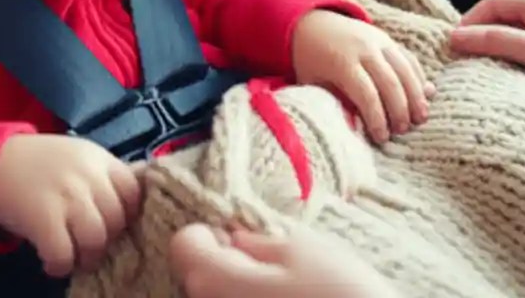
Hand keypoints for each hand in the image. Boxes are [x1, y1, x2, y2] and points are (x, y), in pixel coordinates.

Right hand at [0, 134, 141, 276]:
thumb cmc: (41, 164)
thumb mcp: (79, 157)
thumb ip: (104, 176)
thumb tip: (133, 207)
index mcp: (99, 159)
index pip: (134, 191)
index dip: (129, 214)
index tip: (115, 226)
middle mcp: (86, 176)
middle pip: (116, 219)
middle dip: (108, 241)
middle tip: (92, 248)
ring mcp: (65, 196)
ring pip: (96, 239)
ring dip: (88, 257)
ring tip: (76, 259)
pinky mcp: (41, 217)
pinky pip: (64, 253)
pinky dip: (61, 266)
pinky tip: (52, 264)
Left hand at [169, 223, 398, 297]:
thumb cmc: (341, 297)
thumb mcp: (304, 249)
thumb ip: (258, 240)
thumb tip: (235, 239)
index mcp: (214, 281)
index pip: (183, 244)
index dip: (209, 234)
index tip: (238, 238)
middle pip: (198, 278)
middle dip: (228, 266)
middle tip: (273, 267)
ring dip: (242, 293)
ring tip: (289, 294)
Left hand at [291, 10, 434, 142]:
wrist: (311, 23)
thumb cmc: (310, 61)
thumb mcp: (314, 83)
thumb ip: (334, 102)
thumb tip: (354, 128)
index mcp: (342, 62)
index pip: (366, 94)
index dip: (377, 118)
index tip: (381, 138)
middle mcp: (363, 49)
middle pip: (390, 82)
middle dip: (400, 110)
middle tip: (403, 131)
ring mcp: (378, 41)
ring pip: (405, 69)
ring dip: (416, 95)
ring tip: (421, 118)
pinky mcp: (387, 38)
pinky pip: (408, 58)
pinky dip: (418, 77)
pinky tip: (424, 95)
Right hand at [447, 0, 524, 97]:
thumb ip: (502, 43)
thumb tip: (460, 37)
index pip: (494, 2)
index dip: (470, 22)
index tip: (453, 47)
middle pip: (507, 11)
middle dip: (484, 32)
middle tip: (466, 60)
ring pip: (524, 26)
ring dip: (505, 43)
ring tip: (492, 68)